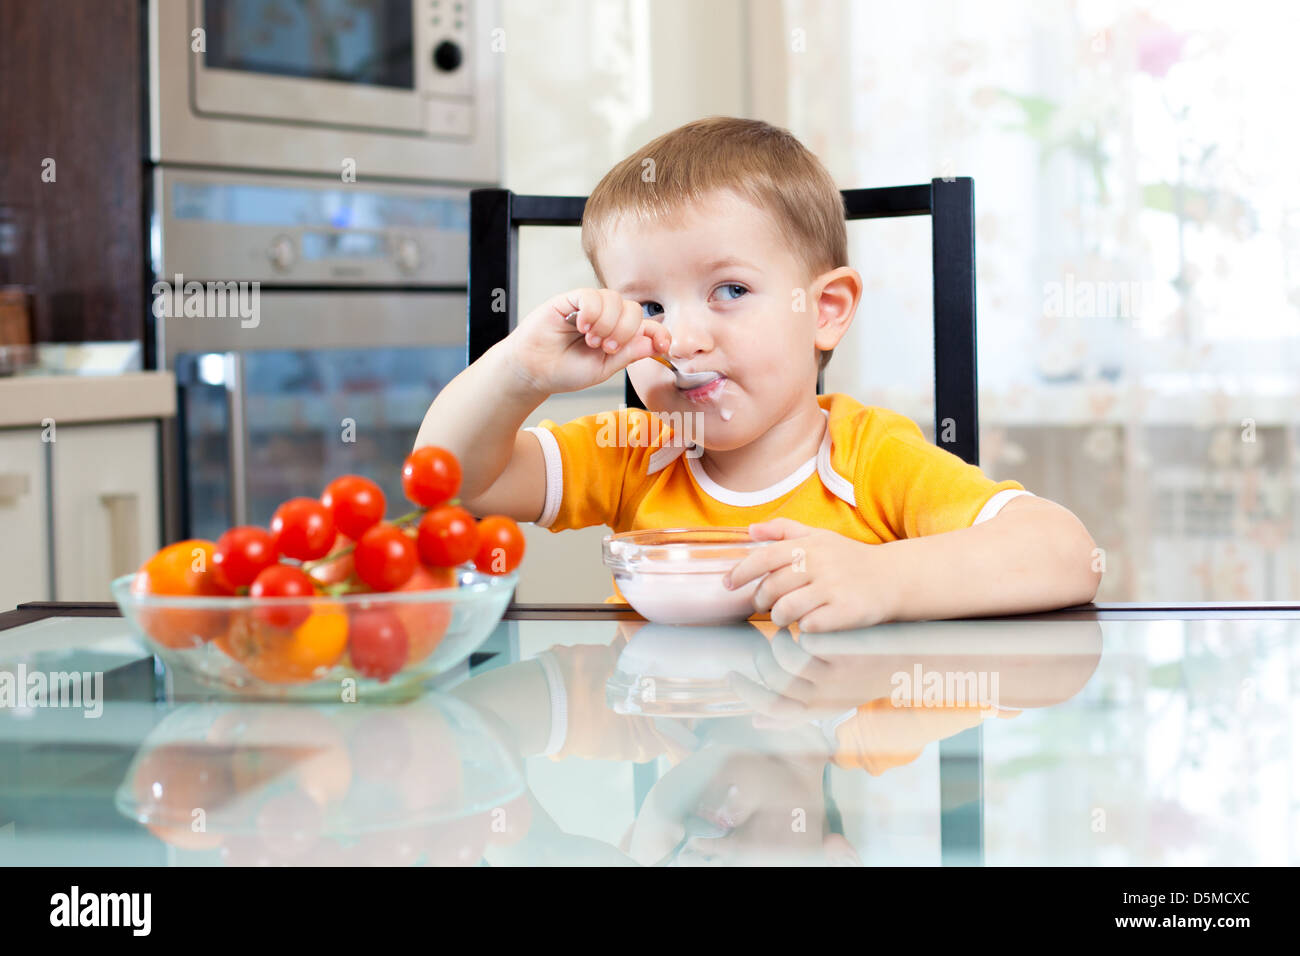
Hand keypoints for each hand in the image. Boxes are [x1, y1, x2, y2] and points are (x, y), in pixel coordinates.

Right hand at [506, 287, 670, 395]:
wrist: (532, 371)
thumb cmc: (564, 371)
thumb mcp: (602, 369)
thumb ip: (627, 355)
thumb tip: (652, 342)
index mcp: (619, 337)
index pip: (647, 326)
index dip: (659, 332)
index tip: (663, 345)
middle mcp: (607, 318)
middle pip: (634, 310)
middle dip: (626, 331)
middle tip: (607, 348)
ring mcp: (589, 308)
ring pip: (614, 299)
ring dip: (607, 322)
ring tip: (590, 340)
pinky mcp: (571, 300)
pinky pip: (591, 294)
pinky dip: (591, 311)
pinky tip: (582, 326)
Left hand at [723, 518, 897, 631]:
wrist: (894, 578)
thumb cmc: (850, 559)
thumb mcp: (819, 537)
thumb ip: (784, 530)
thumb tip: (750, 530)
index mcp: (809, 546)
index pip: (765, 557)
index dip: (742, 571)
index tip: (728, 583)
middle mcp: (820, 564)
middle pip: (772, 588)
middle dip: (760, 600)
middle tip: (761, 605)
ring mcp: (834, 588)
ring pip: (787, 609)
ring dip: (779, 617)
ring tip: (783, 616)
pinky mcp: (846, 611)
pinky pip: (810, 625)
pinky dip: (804, 628)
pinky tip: (809, 623)